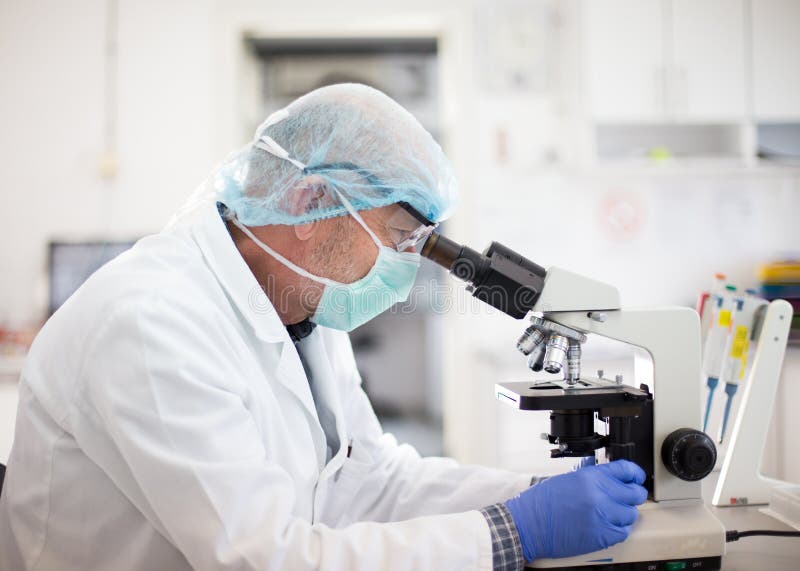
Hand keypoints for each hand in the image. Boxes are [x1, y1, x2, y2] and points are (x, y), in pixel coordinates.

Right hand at [505, 460, 647, 560]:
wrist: (529, 525)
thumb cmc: (542, 503)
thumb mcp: (568, 479)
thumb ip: (591, 475)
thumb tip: (608, 473)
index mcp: (590, 477)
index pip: (626, 470)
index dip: (635, 473)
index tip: (636, 477)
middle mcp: (599, 495)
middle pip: (635, 494)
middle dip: (633, 494)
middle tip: (627, 496)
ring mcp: (602, 517)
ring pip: (631, 514)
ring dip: (625, 513)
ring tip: (614, 512)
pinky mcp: (601, 537)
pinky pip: (623, 532)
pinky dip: (619, 528)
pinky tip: (608, 524)